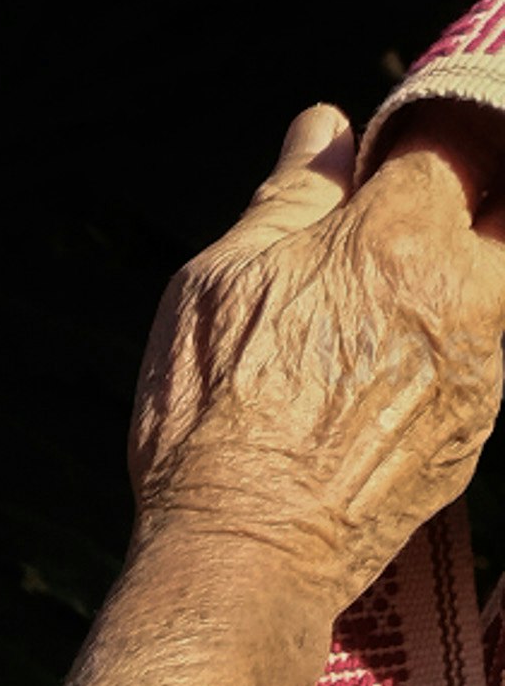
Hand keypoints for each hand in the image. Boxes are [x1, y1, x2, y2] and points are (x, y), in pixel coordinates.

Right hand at [127, 96, 504, 614]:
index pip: (450, 135)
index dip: (417, 134)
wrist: (241, 557)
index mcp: (399, 234)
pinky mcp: (479, 429)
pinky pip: (488, 355)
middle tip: (414, 215)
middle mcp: (464, 290)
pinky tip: (391, 371)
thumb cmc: (210, 417)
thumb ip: (289, 197)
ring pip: (499, 282)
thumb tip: (327, 129)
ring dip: (463, 273)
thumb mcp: (218, 285)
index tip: (388, 150)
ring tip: (393, 302)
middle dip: (470, 195)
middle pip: (504, 204)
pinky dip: (454, 343)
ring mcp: (484, 364)